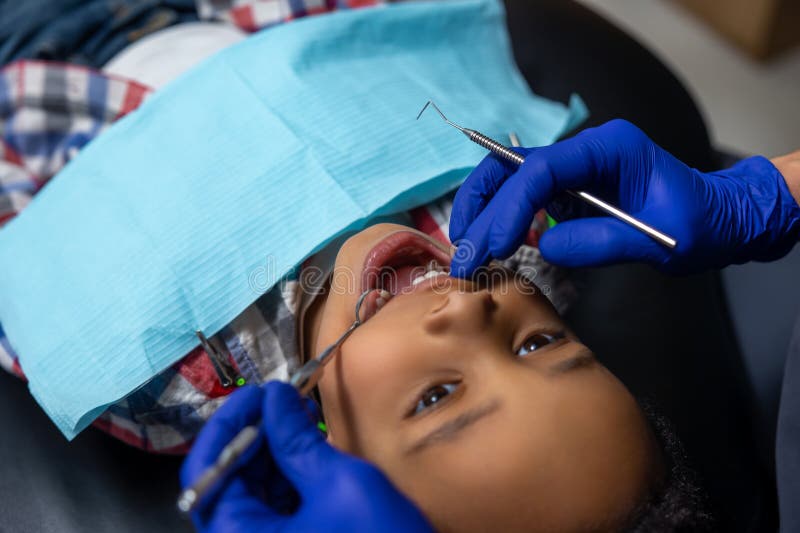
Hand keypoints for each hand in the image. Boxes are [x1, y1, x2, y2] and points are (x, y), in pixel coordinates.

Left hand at [180, 381, 432, 532]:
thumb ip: (298, 438)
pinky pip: (274, 504)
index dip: (227, 424)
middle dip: (254, 432)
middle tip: (282, 398)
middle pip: (227, 477)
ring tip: (300, 416)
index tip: (256, 392)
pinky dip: (287, 471)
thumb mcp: (340, 483)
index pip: (205, 472)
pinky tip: (307, 444)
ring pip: (251, 488)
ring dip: (271, 448)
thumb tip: (274, 396)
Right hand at [449, 119, 799, 274]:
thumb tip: (544, 246)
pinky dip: (499, 220)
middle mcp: (585, 151)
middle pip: (512, 169)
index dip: (512, 206)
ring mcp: (573, 170)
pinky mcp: (568, 191)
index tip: (497, 245)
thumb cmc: (701, 224)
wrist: (720, 220)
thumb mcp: (659, 241)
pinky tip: (488, 246)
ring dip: (481, 214)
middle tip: (465, 258)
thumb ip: (602, 241)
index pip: (543, 168)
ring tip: (466, 253)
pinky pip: (522, 198)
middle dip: (483, 212)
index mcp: (610, 148)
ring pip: (508, 180)